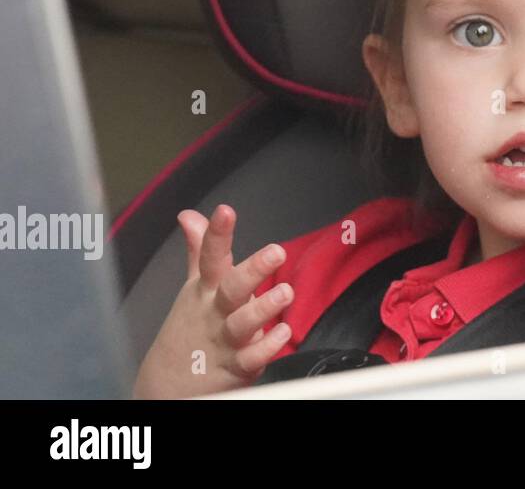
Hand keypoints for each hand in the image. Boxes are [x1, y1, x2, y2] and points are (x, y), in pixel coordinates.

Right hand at [133, 205, 293, 398]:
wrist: (167, 385)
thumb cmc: (190, 328)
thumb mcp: (194, 287)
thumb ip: (199, 251)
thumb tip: (191, 215)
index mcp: (207, 290)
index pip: (210, 257)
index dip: (216, 234)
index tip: (225, 211)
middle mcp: (215, 312)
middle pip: (232, 288)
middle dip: (253, 269)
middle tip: (276, 251)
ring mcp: (224, 340)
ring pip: (243, 323)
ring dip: (264, 308)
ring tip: (286, 292)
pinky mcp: (234, 367)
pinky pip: (251, 358)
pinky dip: (266, 347)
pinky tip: (283, 333)